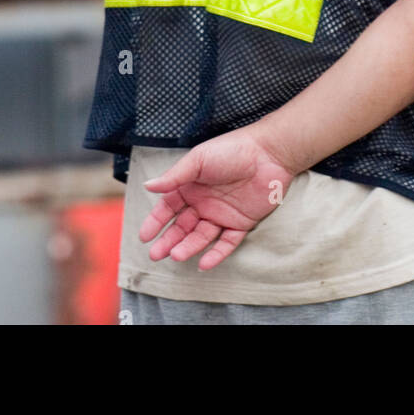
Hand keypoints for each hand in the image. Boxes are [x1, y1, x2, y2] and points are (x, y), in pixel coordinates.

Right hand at [138, 127, 295, 269]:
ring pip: (201, 237)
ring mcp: (222, 214)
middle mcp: (204, 202)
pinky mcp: (241, 223)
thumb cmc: (232, 150)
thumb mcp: (199, 159)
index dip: (156, 221)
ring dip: (188, 247)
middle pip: (182, 226)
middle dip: (168, 241)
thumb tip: (148, 186)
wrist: (268, 153)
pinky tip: (204, 264)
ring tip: (176, 256)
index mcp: (192, 186)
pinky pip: (226, 243)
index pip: (169, 207)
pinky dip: (216, 254)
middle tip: (156, 255)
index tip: (144, 236)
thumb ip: (174, 176)